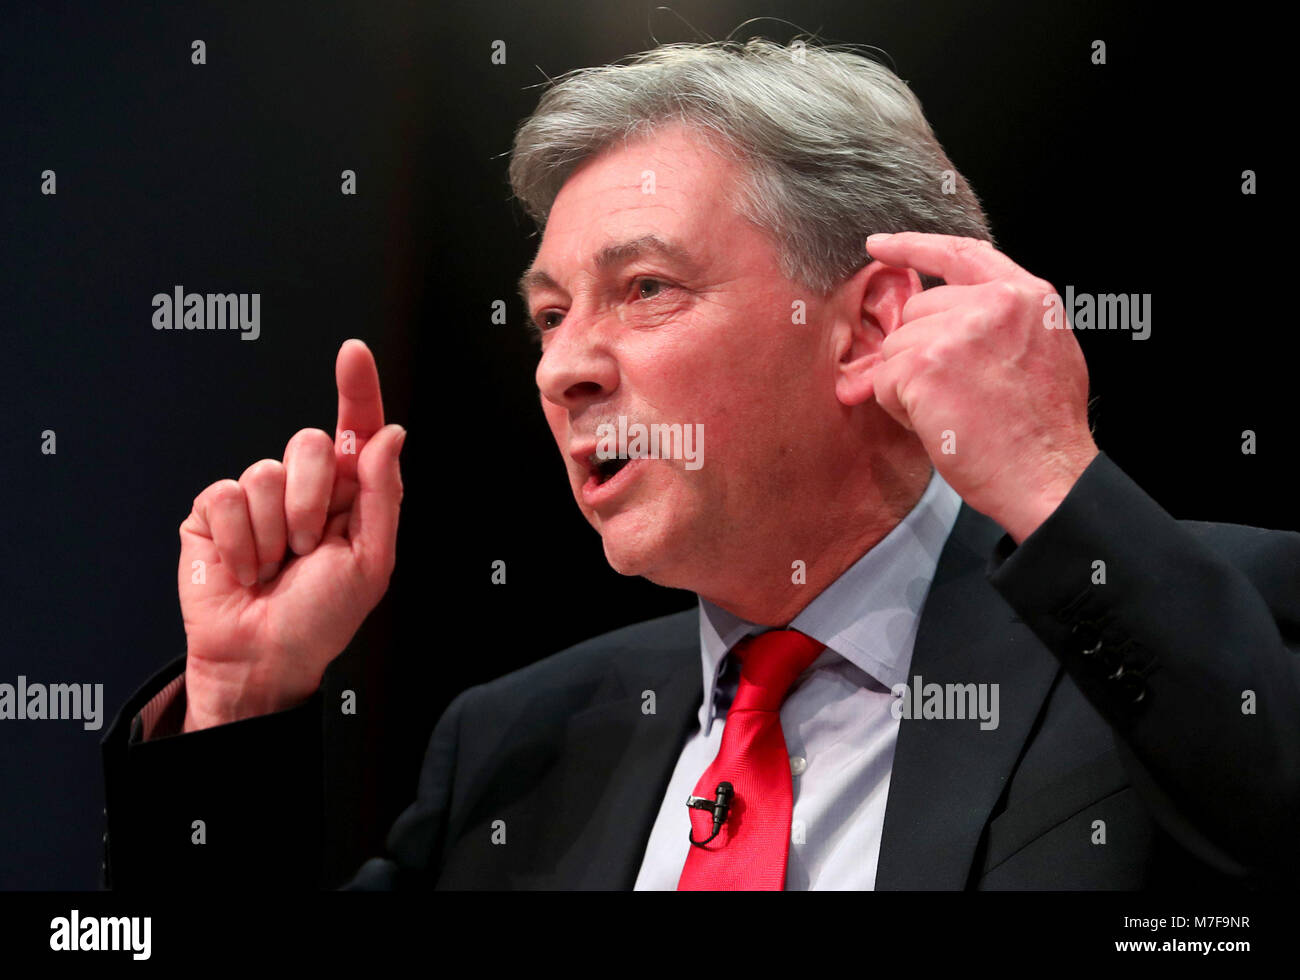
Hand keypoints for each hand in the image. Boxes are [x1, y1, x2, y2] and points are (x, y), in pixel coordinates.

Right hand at [177, 339, 405, 729]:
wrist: (263, 657)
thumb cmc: (321, 617)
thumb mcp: (372, 561)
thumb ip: (383, 494)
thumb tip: (389, 435)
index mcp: (351, 494)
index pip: (357, 428)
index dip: (357, 388)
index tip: (354, 353)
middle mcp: (305, 487)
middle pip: (311, 443)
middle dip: (313, 500)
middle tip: (307, 547)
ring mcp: (258, 496)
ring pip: (266, 471)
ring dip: (274, 532)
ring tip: (275, 565)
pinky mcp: (214, 511)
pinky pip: (226, 496)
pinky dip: (238, 541)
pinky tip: (244, 567)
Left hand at [862, 233, 1097, 542]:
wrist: (1047, 476)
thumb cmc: (1042, 430)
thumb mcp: (1045, 351)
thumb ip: (1001, 320)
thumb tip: (947, 311)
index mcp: (1027, 296)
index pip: (961, 253)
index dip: (915, 246)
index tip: (879, 245)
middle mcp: (994, 303)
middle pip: (917, 309)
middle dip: (921, 352)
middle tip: (958, 394)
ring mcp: (958, 331)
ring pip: (896, 346)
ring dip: (910, 384)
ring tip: (955, 411)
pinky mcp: (925, 365)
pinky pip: (884, 380)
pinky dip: (899, 408)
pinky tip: (938, 422)